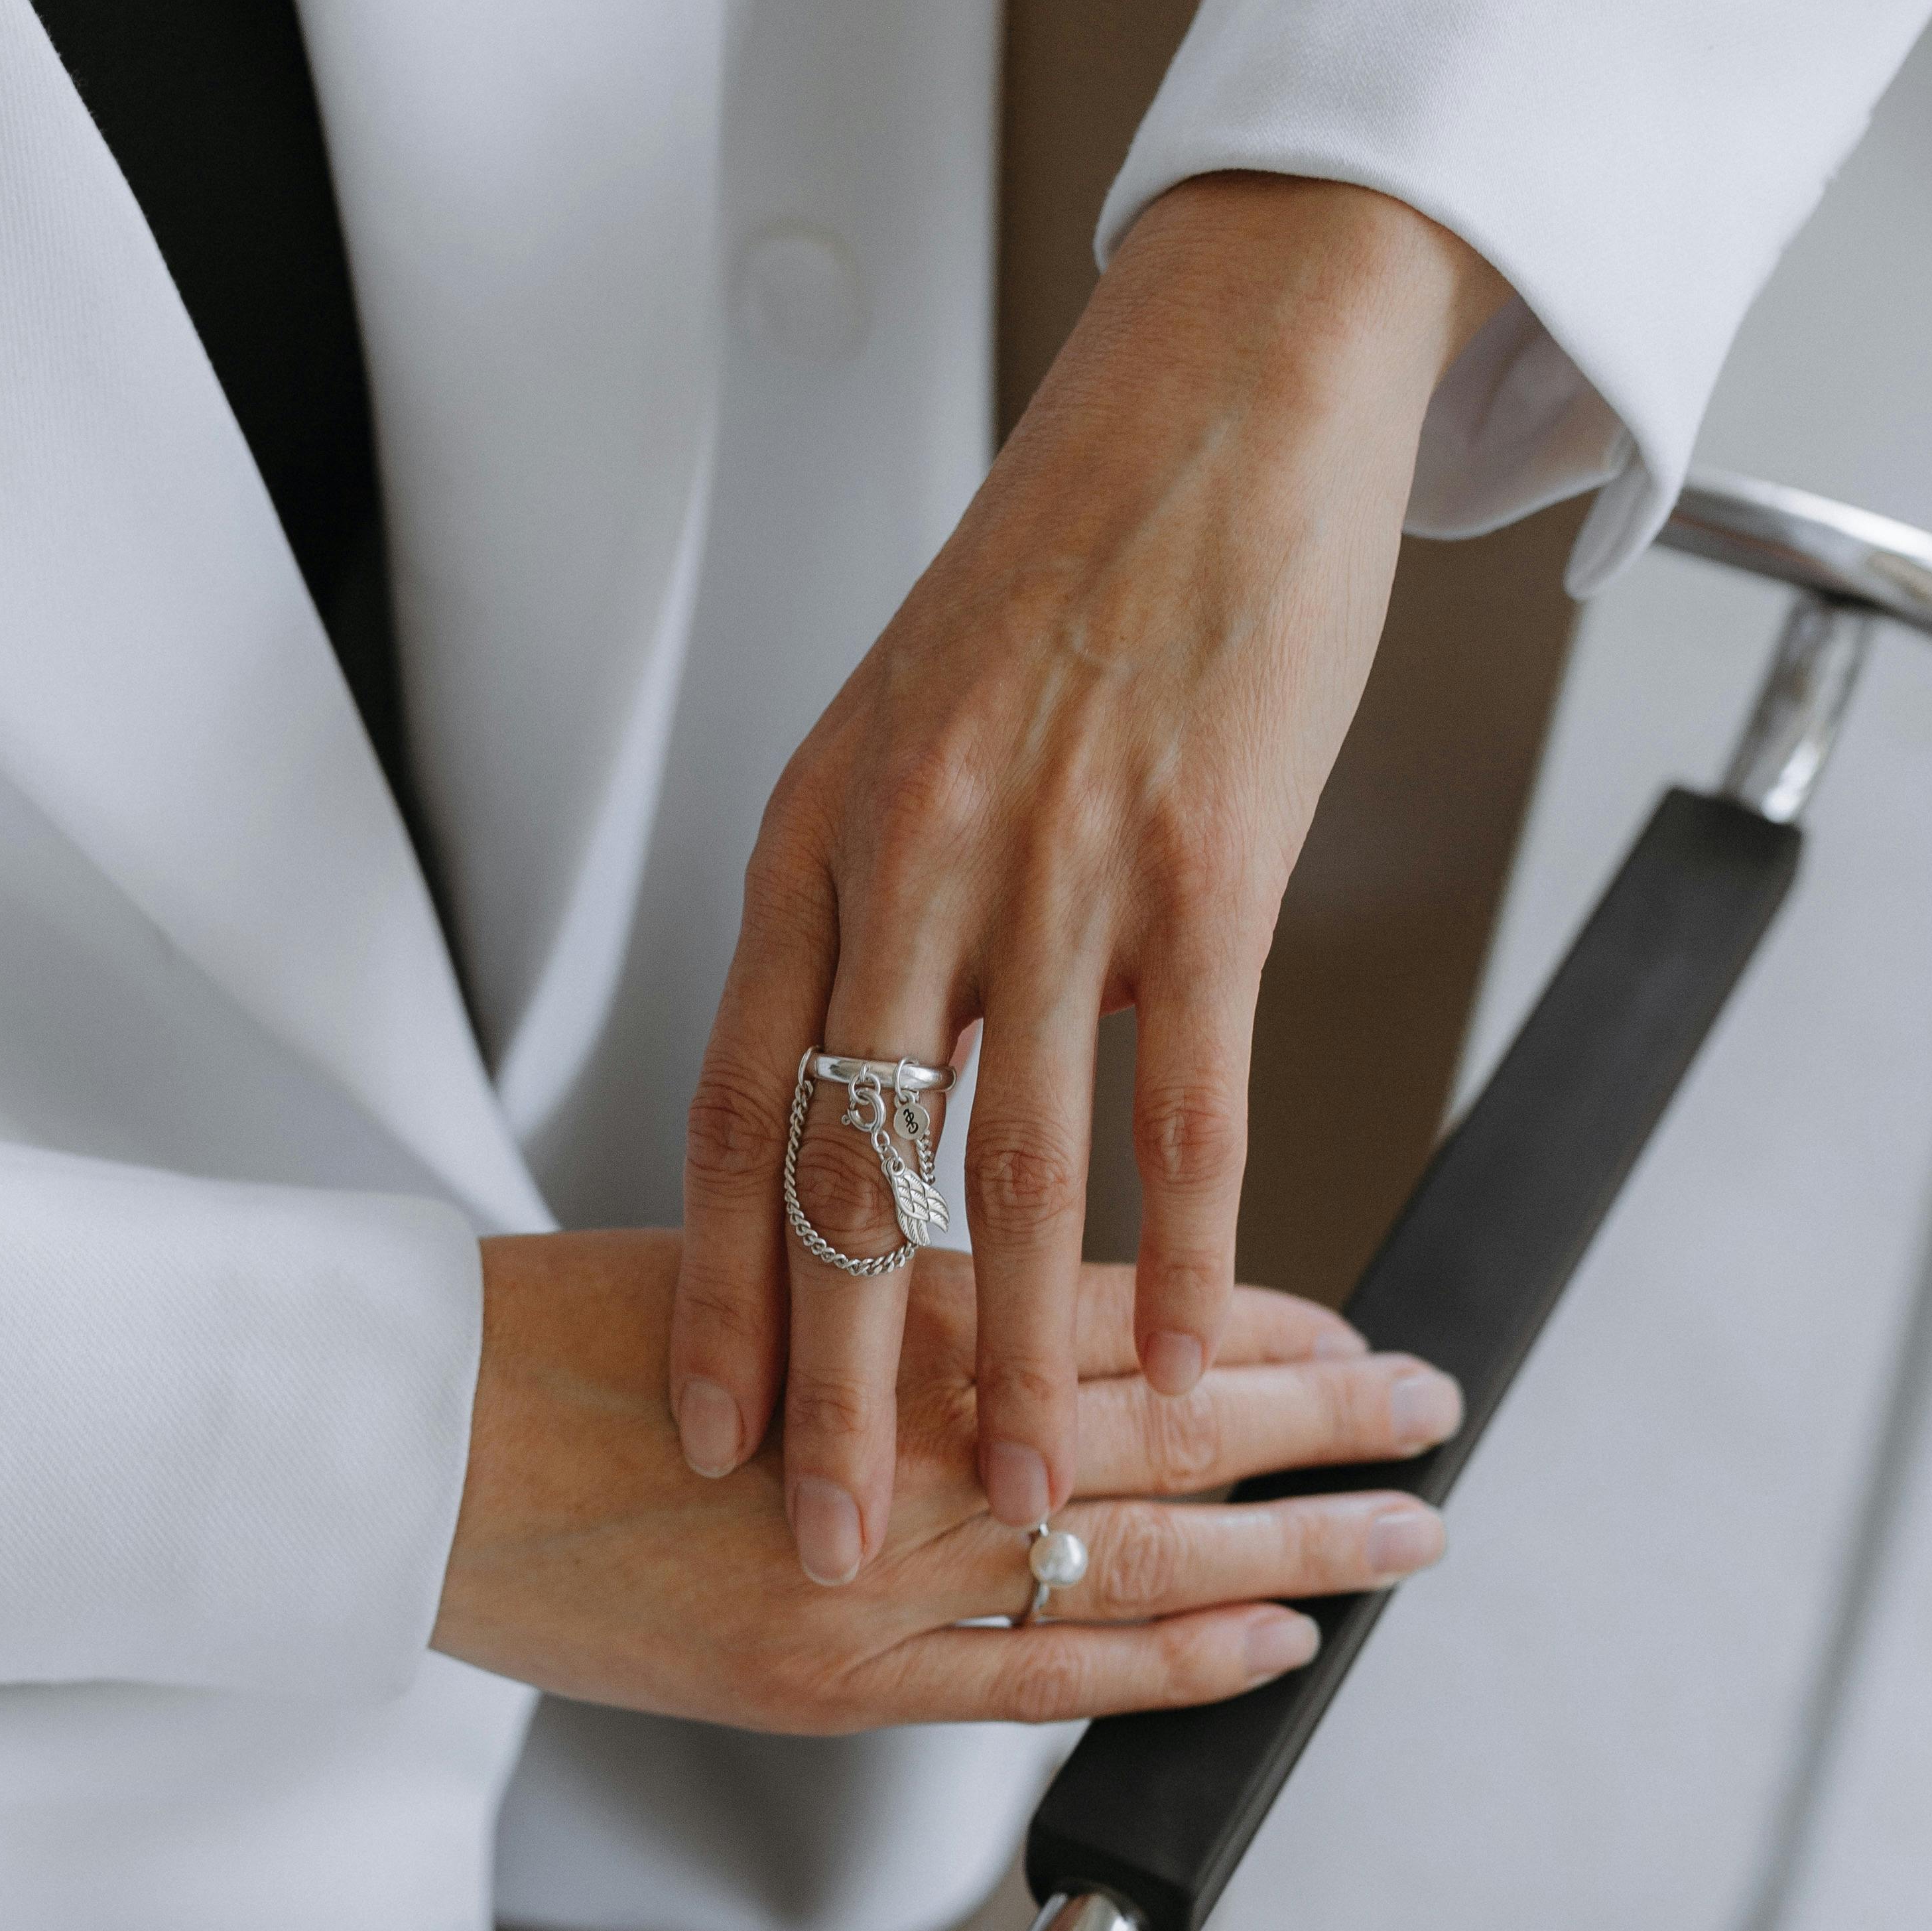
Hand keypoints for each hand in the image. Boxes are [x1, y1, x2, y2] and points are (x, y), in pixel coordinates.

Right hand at [434, 1230, 1458, 1734]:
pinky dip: (1170, 1657)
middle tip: (1436, 1411)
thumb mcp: (725, 1266)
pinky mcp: (831, 1672)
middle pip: (1158, 1410)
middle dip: (1317, 1421)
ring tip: (1408, 1536)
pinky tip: (1270, 1643)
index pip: (1114, 1302)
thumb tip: (1014, 1320)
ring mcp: (877, 1556)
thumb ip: (878, 1299)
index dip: (1244, 1318)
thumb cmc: (527, 1354)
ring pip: (1137, 1540)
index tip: (1340, 1327)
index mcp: (876, 1297)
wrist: (396, 1448)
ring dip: (1293, 1541)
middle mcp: (901, 1419)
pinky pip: (1043, 1670)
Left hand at [668, 172, 1506, 1581]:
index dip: (717, 1295)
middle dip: (834, 1391)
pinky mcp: (1210, 856)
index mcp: (815, 836)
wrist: (1223, 387)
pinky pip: (1182, 1095)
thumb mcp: (907, 731)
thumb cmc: (1064, 569)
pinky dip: (1185, 1244)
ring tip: (1017, 1505)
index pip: (733, 1115)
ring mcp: (1058, 860)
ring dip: (1010, 1362)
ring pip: (1007, 1169)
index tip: (708, 1436)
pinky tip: (1182, 1357)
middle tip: (823, 1543)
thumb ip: (875, 915)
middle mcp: (910, 859)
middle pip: (845, 1179)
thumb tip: (861, 1097)